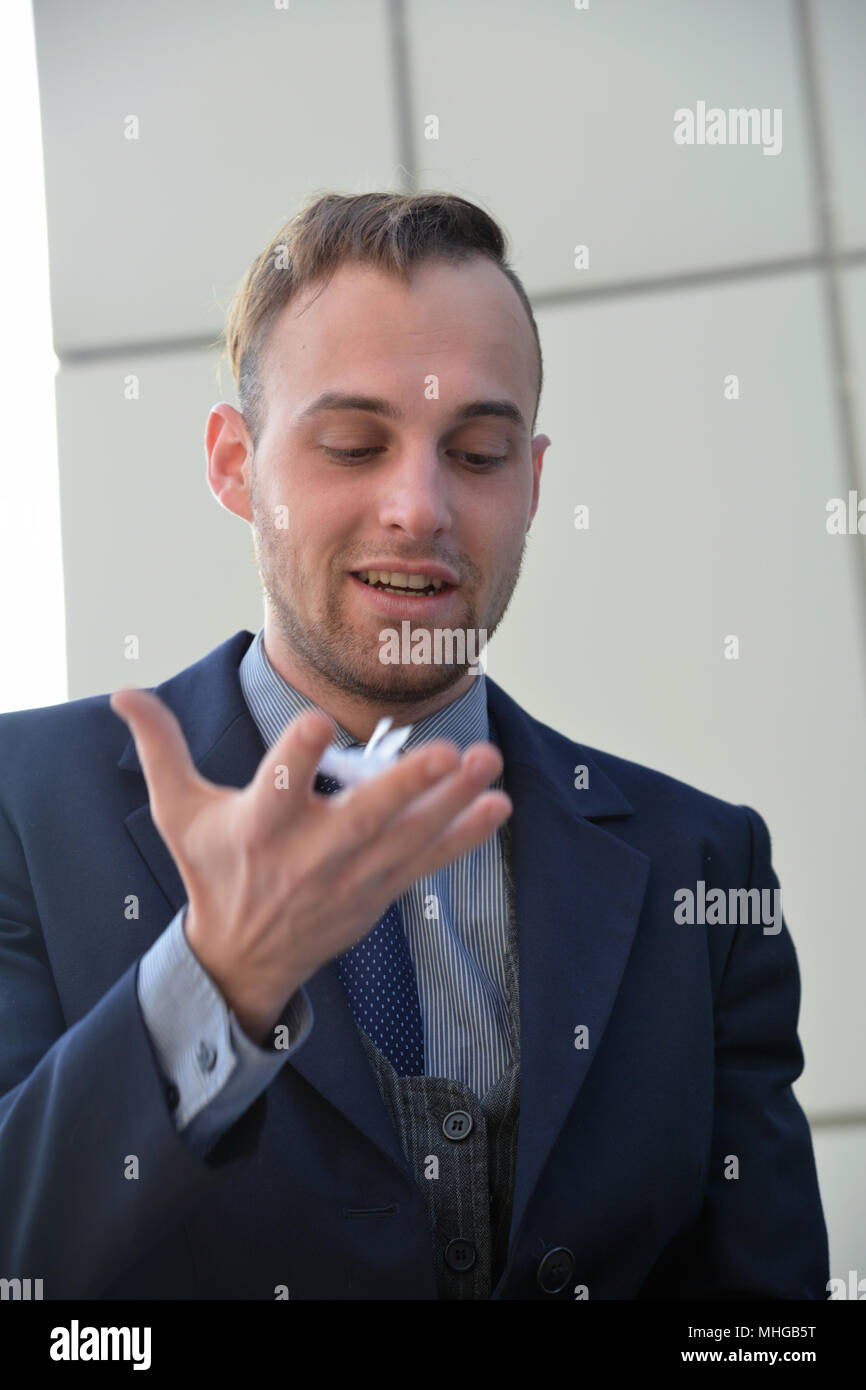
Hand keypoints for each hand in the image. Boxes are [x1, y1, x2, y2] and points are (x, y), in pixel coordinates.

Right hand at [110, 688, 510, 1042]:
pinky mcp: (379, 891)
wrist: (242, 957)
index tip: (318, 723)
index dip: (296, 753)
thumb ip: (160, 748)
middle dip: (406, 788)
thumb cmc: (213, 871)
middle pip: (362, 819)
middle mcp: (309, 854)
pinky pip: (426, 863)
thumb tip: (124, 692)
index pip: (278, 786)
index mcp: (258, 826)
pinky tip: (496, 806)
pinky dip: (462, 837)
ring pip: (408, 839)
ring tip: (488, 764)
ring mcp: (351, 877)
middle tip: (447, 753)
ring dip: (452, 803)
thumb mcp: (178, 812)